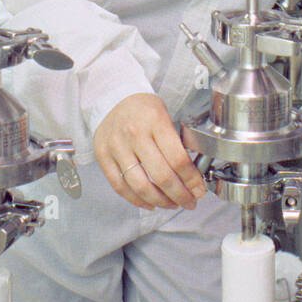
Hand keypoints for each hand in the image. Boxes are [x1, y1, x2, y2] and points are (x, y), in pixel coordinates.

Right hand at [94, 92, 207, 210]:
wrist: (113, 97)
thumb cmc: (143, 108)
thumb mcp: (165, 115)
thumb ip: (177, 142)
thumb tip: (192, 175)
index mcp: (155, 121)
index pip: (177, 159)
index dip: (191, 180)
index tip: (198, 190)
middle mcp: (134, 134)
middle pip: (161, 176)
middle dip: (180, 195)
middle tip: (189, 202)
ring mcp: (116, 147)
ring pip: (140, 186)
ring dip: (160, 201)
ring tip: (171, 204)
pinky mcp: (103, 157)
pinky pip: (120, 187)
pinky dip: (137, 200)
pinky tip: (150, 203)